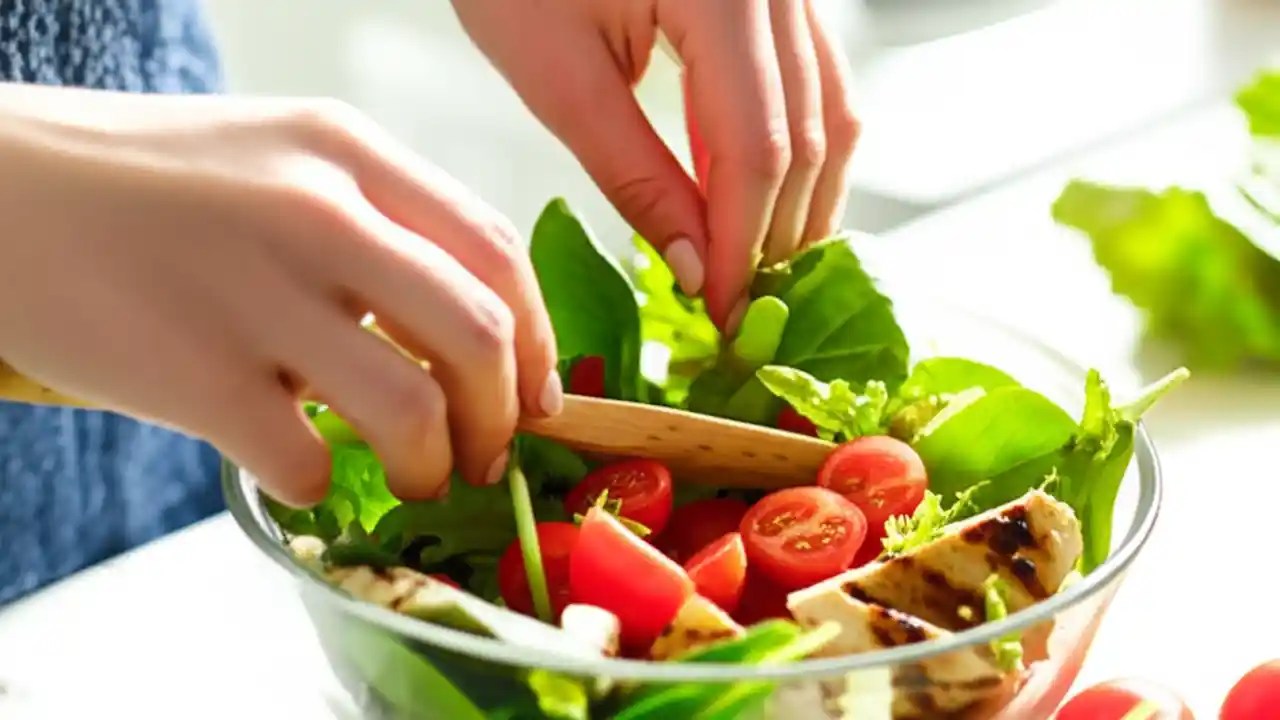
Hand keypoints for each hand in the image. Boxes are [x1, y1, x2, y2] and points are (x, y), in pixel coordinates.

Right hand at [0, 85, 560, 504]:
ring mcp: (254, 293)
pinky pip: (308, 464)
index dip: (539, 340)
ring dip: (433, 465)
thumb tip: (470, 328)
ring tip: (415, 476)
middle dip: (504, 417)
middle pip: (479, 336)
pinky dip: (323, 486)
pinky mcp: (193, 374)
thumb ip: (377, 218)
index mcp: (347, 149)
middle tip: (487, 452)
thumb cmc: (144, 180)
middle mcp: (316, 211)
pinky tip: (299, 463)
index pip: (496, 252)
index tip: (538, 393)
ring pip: (413, 412)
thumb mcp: (278, 154)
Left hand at [454, 0, 859, 329]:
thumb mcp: (560, 77)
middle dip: (778, 233)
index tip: (722, 313)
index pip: (757, 148)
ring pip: (830, 111)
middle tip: (742, 308)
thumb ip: (636, 177)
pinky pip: (813, 82)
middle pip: (809, 135)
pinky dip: (792, 151)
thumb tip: (698, 268)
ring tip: (755, 267)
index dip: (744, 243)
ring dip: (799, 200)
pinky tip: (756, 202)